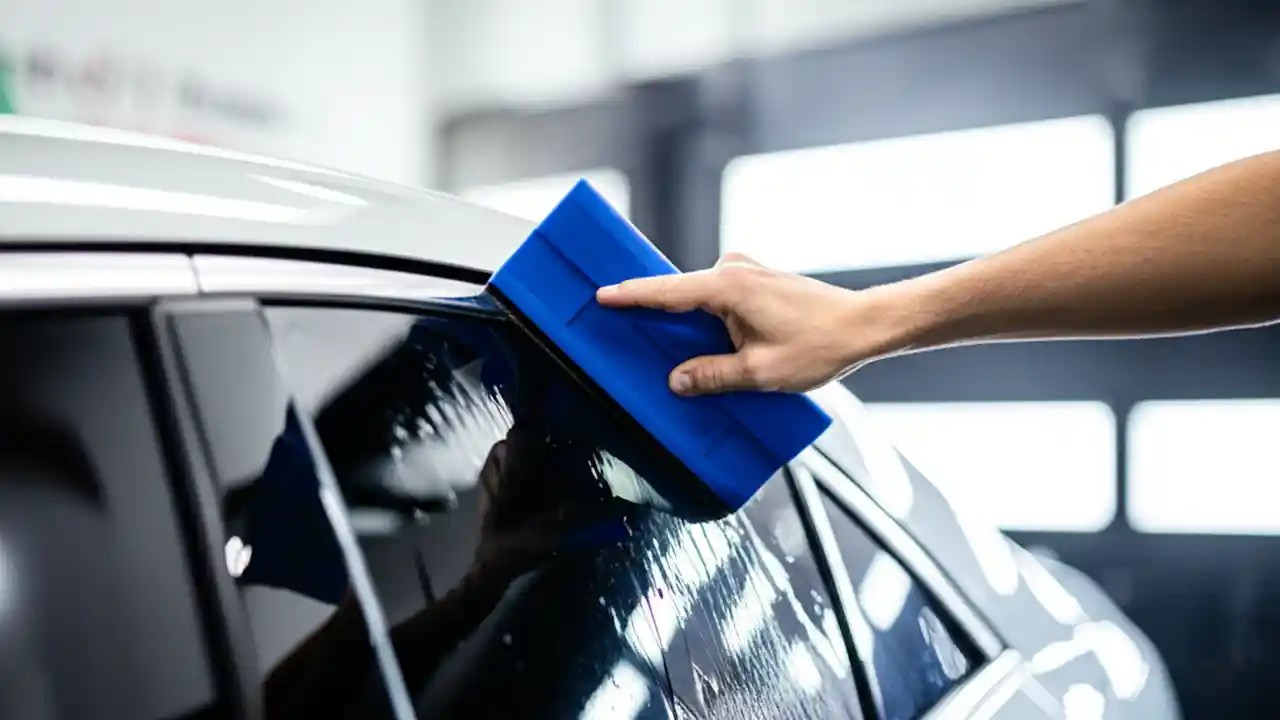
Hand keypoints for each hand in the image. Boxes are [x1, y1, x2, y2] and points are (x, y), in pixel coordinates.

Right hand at [596, 253, 895, 394]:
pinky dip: (704, 319)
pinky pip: (717, 301)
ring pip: (699, 298)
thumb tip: (677, 381)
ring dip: (682, 320)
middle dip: (650, 309)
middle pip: (678, 292)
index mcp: (729, 287)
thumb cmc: (820, 345)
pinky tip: (701, 346)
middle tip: (619, 323)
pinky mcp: (758, 283)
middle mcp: (735, 271)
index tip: (601, 295)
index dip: (630, 296)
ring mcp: (747, 273)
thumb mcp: (760, 373)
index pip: (665, 292)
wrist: (864, 327)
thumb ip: (712, 376)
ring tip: (662, 347)